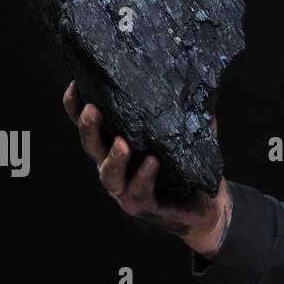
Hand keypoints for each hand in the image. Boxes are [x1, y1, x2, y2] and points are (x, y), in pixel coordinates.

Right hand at [63, 80, 232, 258]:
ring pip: (108, 174)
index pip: (92, 124)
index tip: (76, 83)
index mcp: (118, 144)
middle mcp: (114, 166)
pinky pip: (139, 191)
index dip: (77, 106)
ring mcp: (124, 188)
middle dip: (88, 128)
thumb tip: (192, 77)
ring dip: (113, 158)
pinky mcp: (142, 205)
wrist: (207, 206)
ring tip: (121, 143)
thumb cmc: (191, 166)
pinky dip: (144, 176)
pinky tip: (152, 162)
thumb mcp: (190, 132)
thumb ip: (187, 110)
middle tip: (92, 109)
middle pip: (92, 146)